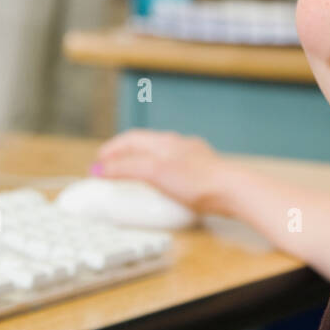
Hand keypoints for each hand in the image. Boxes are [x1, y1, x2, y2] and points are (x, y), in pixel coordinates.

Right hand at [92, 129, 234, 215]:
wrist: (231, 191)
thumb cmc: (197, 180)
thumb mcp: (153, 172)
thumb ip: (125, 169)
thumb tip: (100, 168)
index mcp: (164, 141)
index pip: (131, 138)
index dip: (112, 149)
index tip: (98, 161)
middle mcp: (178, 145)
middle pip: (145, 145)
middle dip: (126, 155)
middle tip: (112, 168)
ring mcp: (192, 157)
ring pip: (161, 155)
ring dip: (144, 163)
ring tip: (135, 176)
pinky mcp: (202, 172)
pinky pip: (175, 168)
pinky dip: (161, 173)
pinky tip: (165, 184)